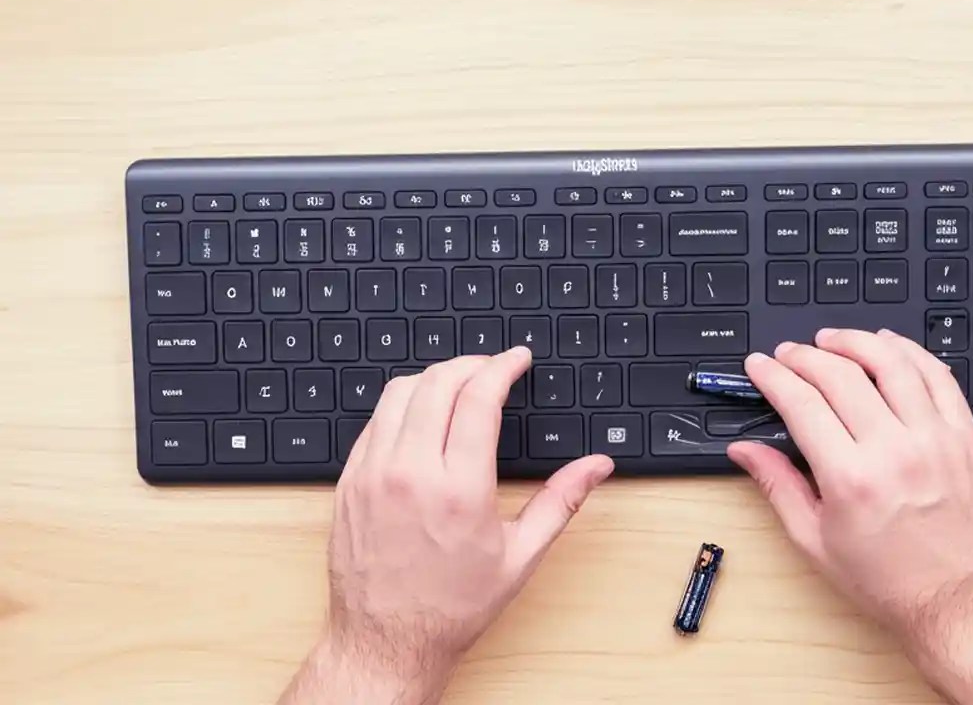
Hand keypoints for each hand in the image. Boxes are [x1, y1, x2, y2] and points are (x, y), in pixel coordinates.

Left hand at [280, 347, 613, 704]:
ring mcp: (372, 475)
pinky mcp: (348, 483)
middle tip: (492, 367)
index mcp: (459, 489)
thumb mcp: (520, 556)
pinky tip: (420, 418)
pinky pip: (373, 423)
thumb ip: (561, 501)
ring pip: (398, 394)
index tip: (517, 359)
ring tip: (457, 385)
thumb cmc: (451, 607)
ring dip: (433, 378)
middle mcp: (411, 474)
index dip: (502, 366)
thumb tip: (596, 467)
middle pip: (437, 383)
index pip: (478, 397)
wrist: (386, 641)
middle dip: (470, 363)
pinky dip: (400, 406)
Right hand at [729, 329, 972, 703]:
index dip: (774, 376)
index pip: (802, 403)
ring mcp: (936, 440)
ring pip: (892, 364)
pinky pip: (939, 377)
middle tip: (789, 352)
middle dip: (805, 356)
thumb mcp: (816, 541)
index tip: (761, 366)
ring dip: (856, 342)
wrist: (958, 602)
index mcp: (851, 479)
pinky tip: (889, 346)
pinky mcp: (966, 438)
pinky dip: (911, 353)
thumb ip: (777, 485)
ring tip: (833, 339)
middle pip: (842, 375)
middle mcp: (895, 452)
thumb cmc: (889, 582)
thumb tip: (744, 450)